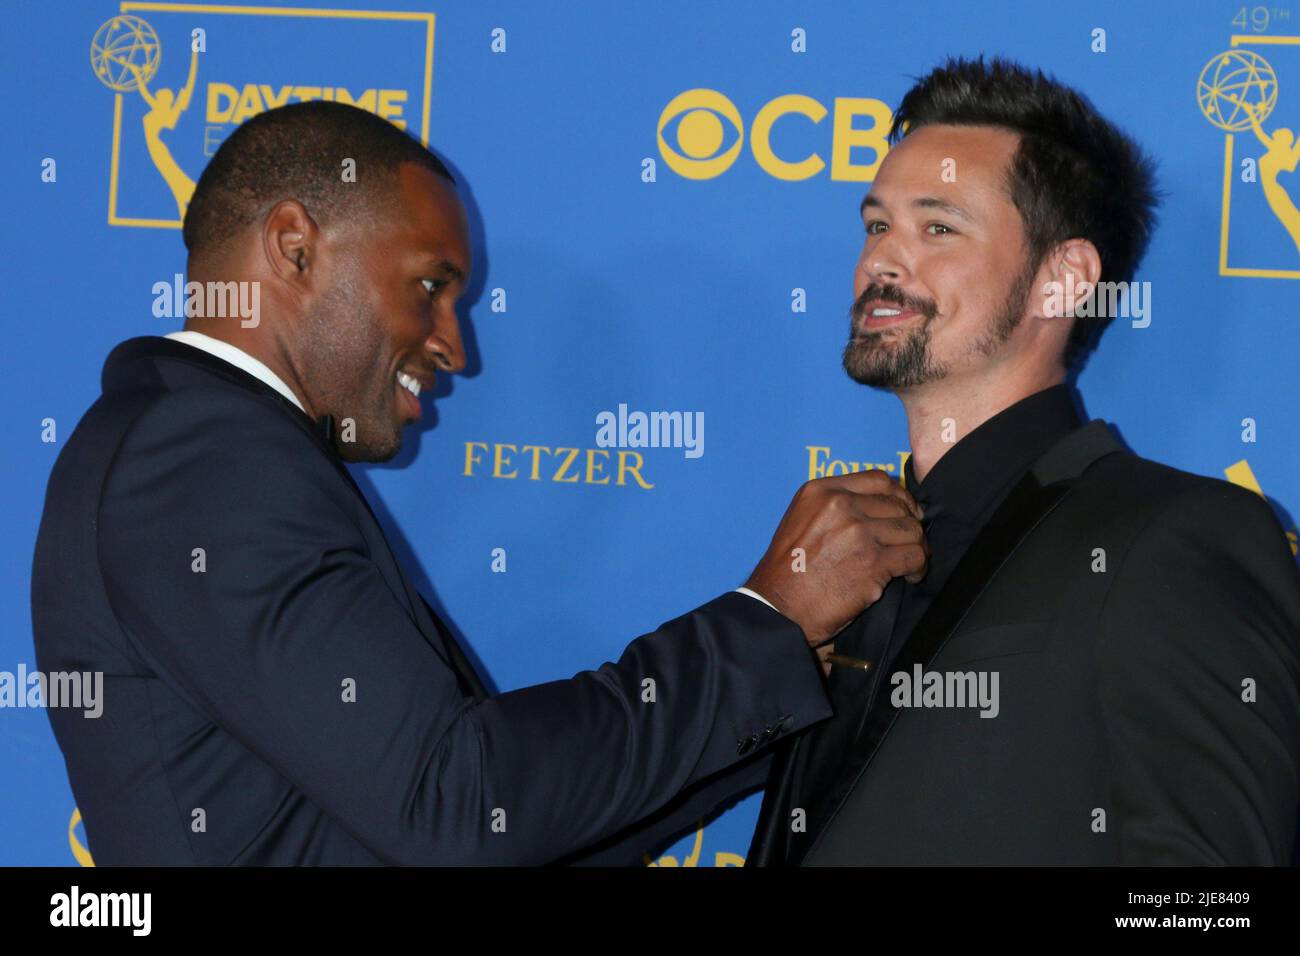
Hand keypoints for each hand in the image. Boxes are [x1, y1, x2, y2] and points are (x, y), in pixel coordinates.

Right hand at [744, 470, 928, 655]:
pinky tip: (911, 576)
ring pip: (911, 529)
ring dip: (916, 546)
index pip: (878, 479)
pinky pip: (914, 556)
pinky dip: (918, 567)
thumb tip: (879, 506)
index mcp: (821, 491)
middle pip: (898, 504)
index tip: (904, 510)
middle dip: (908, 524)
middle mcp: (841, 505)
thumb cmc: (788, 570)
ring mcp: (858, 532)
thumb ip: (834, 506)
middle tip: (908, 542)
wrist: (778, 607)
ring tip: (910, 561)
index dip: (898, 495)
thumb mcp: (801, 519)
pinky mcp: (873, 562)